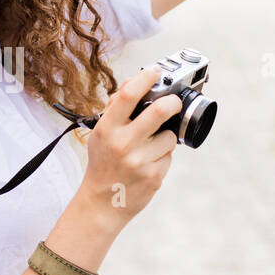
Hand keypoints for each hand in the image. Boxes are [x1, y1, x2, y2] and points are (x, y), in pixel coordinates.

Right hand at [81, 65, 179, 224]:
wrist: (101, 203)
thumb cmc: (102, 162)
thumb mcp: (101, 133)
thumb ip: (116, 108)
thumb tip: (135, 81)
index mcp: (107, 129)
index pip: (129, 95)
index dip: (147, 78)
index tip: (156, 71)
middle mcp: (123, 144)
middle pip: (159, 111)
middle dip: (173, 103)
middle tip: (173, 103)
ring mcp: (139, 162)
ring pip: (169, 137)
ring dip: (166, 137)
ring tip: (151, 146)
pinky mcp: (154, 177)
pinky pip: (169, 157)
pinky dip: (163, 156)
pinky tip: (148, 164)